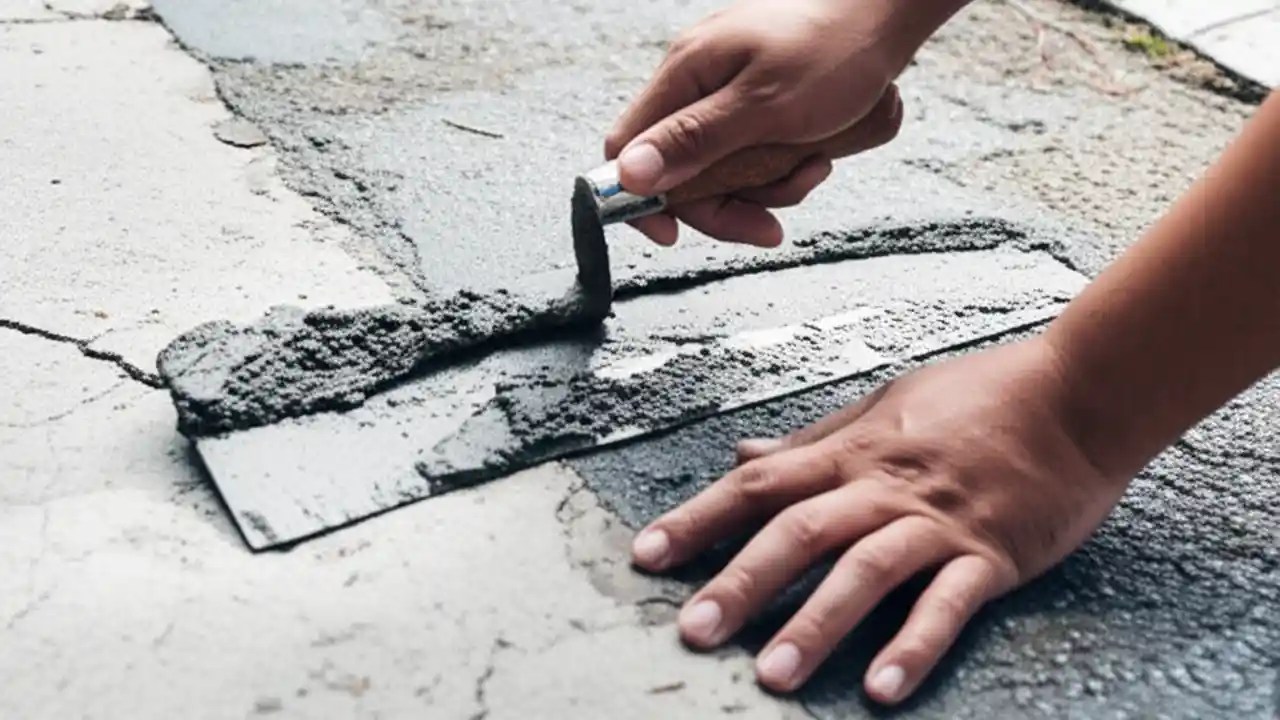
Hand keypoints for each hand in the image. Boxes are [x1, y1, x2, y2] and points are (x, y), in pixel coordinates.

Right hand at [605, 0, 914, 246]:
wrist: (888, 13)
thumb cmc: (835, 50)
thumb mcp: (764, 106)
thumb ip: (695, 140)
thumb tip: (629, 176)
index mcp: (684, 75)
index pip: (625, 148)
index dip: (640, 198)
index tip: (673, 236)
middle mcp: (695, 83)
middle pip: (678, 171)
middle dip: (725, 204)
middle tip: (769, 226)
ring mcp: (725, 92)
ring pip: (719, 170)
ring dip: (765, 189)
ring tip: (812, 171)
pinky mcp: (756, 102)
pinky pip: (750, 155)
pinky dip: (781, 169)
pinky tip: (816, 157)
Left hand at [629, 337, 1131, 703]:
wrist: (1078, 391)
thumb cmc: (978, 396)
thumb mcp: (882, 404)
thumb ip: (811, 440)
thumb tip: (742, 455)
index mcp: (853, 451)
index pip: (760, 485)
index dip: (699, 519)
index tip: (646, 556)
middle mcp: (884, 486)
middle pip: (799, 532)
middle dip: (742, 582)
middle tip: (694, 631)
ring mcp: (938, 521)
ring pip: (865, 571)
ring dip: (816, 624)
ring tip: (772, 676)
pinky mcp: (992, 553)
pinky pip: (948, 603)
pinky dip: (915, 645)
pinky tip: (882, 689)